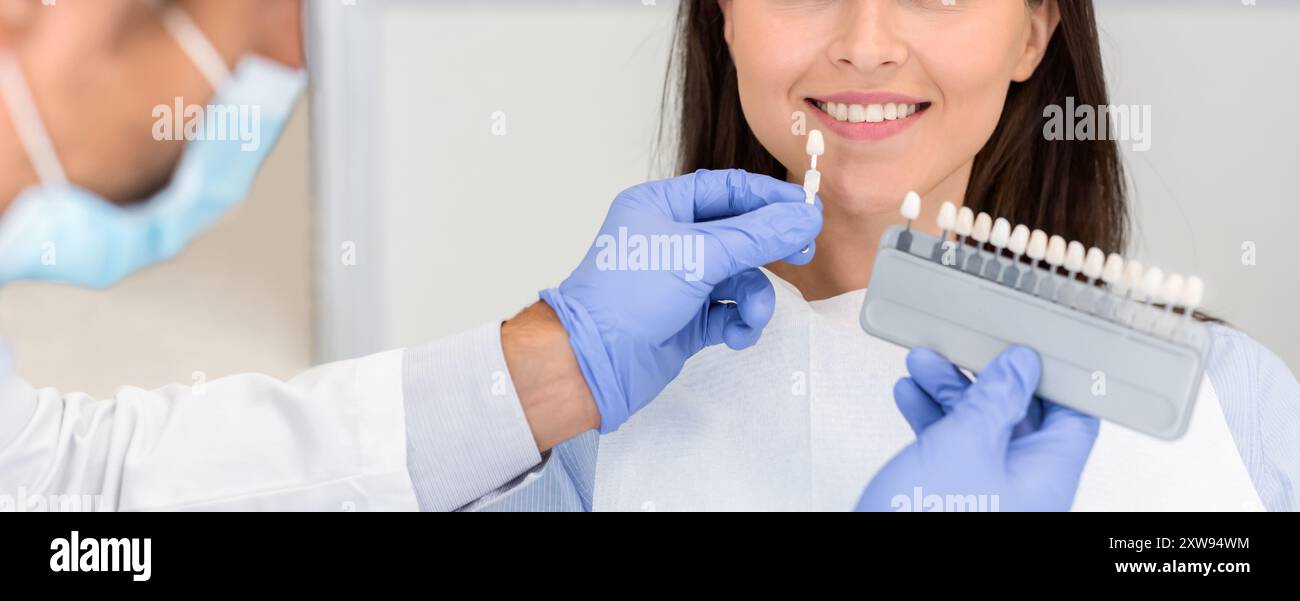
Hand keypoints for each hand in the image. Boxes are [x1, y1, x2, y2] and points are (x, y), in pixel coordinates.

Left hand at [540, 169, 821, 432]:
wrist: (593, 361)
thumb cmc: (626, 297)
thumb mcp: (699, 255)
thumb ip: (758, 236)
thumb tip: (805, 217)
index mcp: (660, 206)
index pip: (726, 190)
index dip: (770, 198)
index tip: (808, 211)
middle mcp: (669, 238)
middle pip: (737, 232)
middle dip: (769, 247)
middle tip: (803, 253)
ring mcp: (678, 280)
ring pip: (737, 277)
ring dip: (754, 297)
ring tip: (753, 315)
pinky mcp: (685, 319)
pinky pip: (728, 313)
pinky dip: (738, 323)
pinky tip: (737, 334)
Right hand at [856, 346, 1099, 511]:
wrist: (888, 581)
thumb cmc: (930, 520)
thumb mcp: (964, 444)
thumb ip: (995, 398)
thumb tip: (1021, 364)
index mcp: (1048, 475)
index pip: (1074, 414)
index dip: (1058, 375)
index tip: (1034, 341)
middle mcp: (1025, 485)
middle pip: (1021, 414)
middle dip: (987, 376)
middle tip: (964, 343)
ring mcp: (990, 492)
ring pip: (980, 429)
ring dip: (950, 392)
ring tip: (922, 362)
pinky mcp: (956, 496)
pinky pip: (953, 449)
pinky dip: (932, 419)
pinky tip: (909, 395)